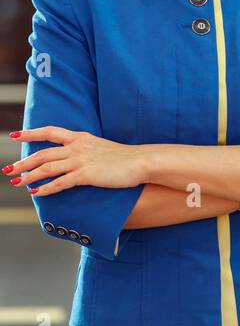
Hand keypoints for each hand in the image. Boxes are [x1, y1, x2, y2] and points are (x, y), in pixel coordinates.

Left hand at [3, 126, 143, 195]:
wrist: (140, 161)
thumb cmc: (123, 157)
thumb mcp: (100, 147)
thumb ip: (85, 149)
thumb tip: (74, 158)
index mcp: (79, 137)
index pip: (49, 132)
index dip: (31, 133)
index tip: (15, 135)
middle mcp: (76, 146)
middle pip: (42, 153)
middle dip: (23, 162)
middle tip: (8, 170)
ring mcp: (80, 160)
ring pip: (47, 168)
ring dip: (29, 176)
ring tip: (17, 182)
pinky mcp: (86, 175)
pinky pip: (60, 183)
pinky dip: (46, 189)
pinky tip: (36, 193)